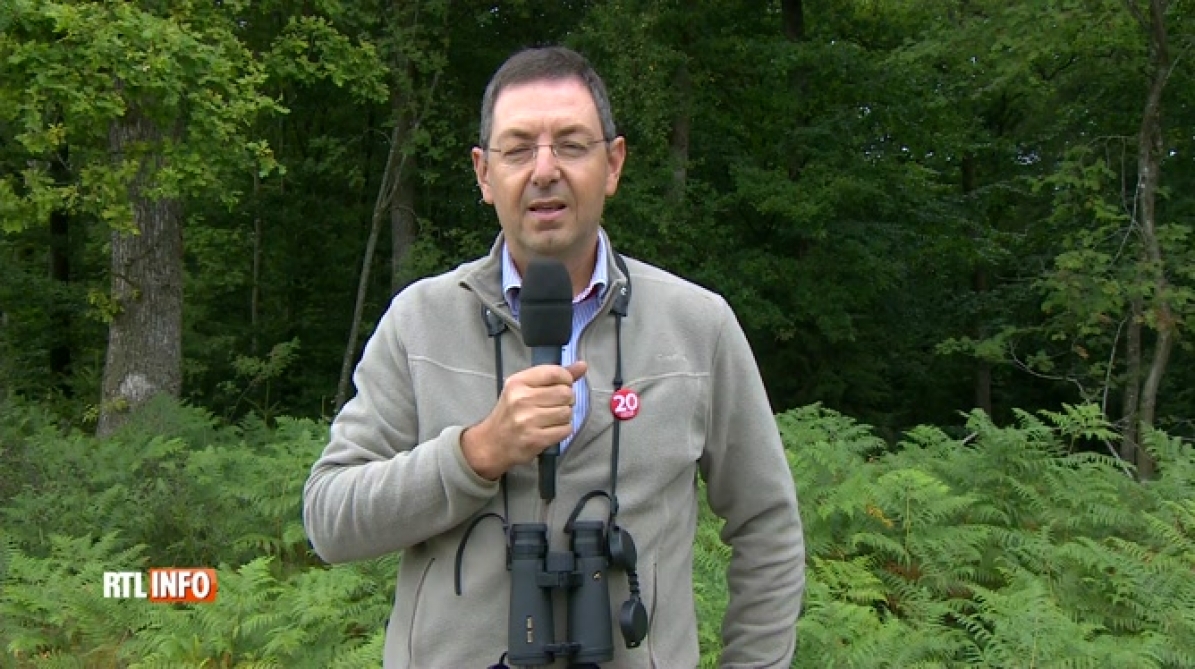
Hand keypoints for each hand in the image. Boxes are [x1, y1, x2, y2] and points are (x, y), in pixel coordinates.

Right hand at [462, 361, 587, 479]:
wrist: (492, 443)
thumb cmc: (510, 412)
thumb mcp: (524, 388)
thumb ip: (554, 375)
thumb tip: (582, 365)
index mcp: (518, 382)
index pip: (555, 373)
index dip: (567, 378)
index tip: (563, 385)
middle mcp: (521, 400)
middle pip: (565, 393)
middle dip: (567, 399)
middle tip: (556, 404)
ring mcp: (528, 421)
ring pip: (567, 412)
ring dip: (565, 416)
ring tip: (552, 418)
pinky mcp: (535, 439)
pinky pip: (565, 430)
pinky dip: (563, 430)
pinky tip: (551, 429)